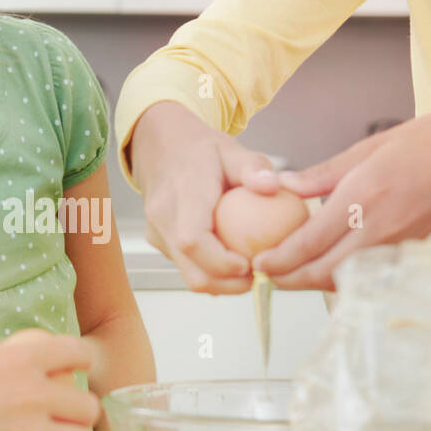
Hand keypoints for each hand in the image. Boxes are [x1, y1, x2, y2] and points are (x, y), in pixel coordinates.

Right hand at [130, 101, 279, 293]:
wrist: (160, 145)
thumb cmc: (198, 150)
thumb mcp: (231, 149)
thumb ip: (253, 167)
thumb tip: (273, 186)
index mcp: (181, 194)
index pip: (194, 240)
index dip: (222, 262)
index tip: (251, 265)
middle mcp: (163, 218)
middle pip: (192, 270)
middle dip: (229, 285)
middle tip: (261, 276)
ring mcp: (157, 233)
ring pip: (188, 274)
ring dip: (221, 282)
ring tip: (251, 271)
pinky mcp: (159, 241)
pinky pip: (186, 266)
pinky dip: (210, 271)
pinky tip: (233, 261)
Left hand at [252, 110, 430, 290]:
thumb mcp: (370, 146)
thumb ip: (323, 173)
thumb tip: (283, 184)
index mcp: (364, 196)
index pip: (309, 241)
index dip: (280, 259)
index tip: (260, 264)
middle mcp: (380, 227)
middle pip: (324, 271)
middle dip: (291, 281)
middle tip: (269, 277)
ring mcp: (399, 245)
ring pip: (347, 278)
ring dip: (316, 281)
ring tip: (292, 274)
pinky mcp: (413, 252)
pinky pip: (370, 273)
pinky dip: (345, 276)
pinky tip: (330, 267)